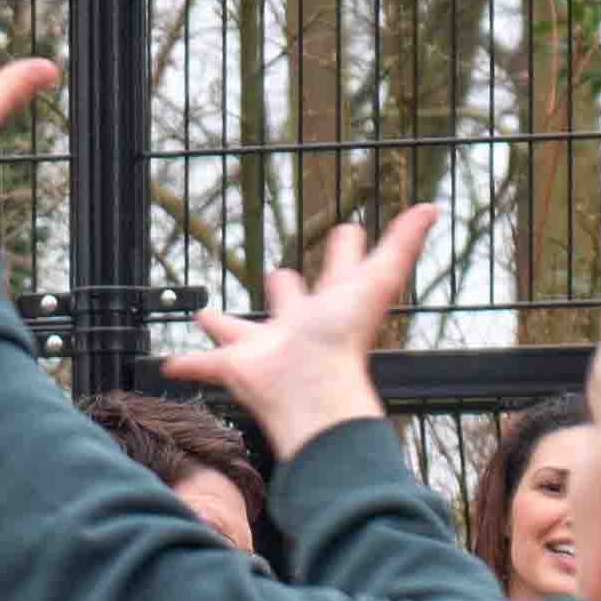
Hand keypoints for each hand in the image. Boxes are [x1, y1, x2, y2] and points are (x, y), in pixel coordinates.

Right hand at [161, 205, 438, 465]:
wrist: (314, 393)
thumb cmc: (345, 341)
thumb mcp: (376, 281)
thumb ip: (401, 245)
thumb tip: (433, 207)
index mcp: (330, 305)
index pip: (340, 270)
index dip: (346, 251)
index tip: (347, 232)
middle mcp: (298, 327)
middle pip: (289, 301)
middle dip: (283, 288)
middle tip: (278, 275)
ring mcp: (265, 349)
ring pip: (239, 332)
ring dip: (222, 326)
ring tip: (204, 316)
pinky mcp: (236, 368)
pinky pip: (205, 366)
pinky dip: (187, 364)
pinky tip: (167, 363)